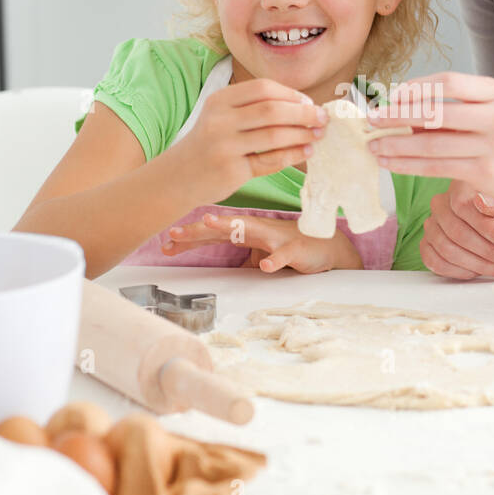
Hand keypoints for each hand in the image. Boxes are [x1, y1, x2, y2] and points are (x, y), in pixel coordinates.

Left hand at [161, 212, 361, 273]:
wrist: (327, 248)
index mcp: (246, 232)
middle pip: (222, 228)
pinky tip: (264, 267)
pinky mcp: (294, 248)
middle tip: (173, 232)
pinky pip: (283, 256)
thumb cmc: (290, 248)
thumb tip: (212, 270)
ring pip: (248, 229)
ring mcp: (275, 237)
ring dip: (228, 227)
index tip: (166, 245)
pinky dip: (274, 261)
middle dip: (198, 230)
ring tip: (208, 224)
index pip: (212, 233)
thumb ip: (237, 257)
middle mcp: (257, 229)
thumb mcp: (258, 253)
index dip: (190, 238)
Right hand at [166, 78, 327, 202]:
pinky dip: (293, 155)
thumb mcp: (221, 116)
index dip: (291, 94)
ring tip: (319, 135)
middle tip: (323, 118)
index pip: (263, 88)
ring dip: (303, 135)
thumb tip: (303, 105)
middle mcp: (220, 120)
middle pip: (272, 110)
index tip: (309, 102)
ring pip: (274, 136)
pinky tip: (307, 151)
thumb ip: (254, 107)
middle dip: (304, 113)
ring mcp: (225, 146)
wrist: (178, 176)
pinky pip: (271, 161)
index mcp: (220, 100)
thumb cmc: (210, 142)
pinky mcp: (232, 170)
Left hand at [365, 72, 493, 204]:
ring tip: (374, 145)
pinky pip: (437, 167)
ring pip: (432, 144)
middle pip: (436, 113)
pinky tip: (390, 162)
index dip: (417, 87)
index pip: (450, 83)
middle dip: (397, 116)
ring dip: (396, 145)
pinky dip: (408, 165)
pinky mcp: (485, 174)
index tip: (393, 95)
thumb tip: (404, 109)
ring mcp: (493, 147)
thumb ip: (458, 108)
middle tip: (372, 118)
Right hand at [420, 182, 493, 279]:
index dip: (485, 227)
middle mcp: (441, 203)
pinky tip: (479, 271)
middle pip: (455, 231)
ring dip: (478, 264)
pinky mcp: (426, 246)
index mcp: (461, 186)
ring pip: (447, 249)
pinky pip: (436, 262)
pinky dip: (461, 272)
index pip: (463, 206)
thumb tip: (482, 201)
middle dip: (486, 250)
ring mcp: (431, 225)